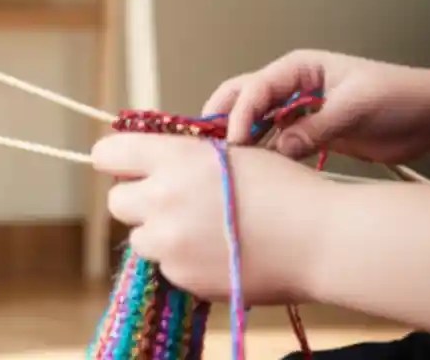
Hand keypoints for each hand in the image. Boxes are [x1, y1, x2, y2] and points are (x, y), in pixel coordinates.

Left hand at [92, 133, 331, 304]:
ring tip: (202, 231)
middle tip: (170, 202)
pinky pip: (166, 267)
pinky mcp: (183, 276)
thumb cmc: (283, 188)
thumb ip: (179, 157)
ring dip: (159, 235)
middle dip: (138, 200)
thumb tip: (144, 162)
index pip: (107, 153)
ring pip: (139, 238)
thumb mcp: (228, 152)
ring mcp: (170, 242)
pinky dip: (184, 262)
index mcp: (173, 158)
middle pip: (116, 200)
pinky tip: (220, 253)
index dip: (115, 159)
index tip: (126, 166)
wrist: (322, 239)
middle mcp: (162, 198)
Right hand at [204, 49, 429, 163]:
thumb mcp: (356, 107)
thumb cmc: (399, 96)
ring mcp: (298, 111)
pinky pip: (276, 143)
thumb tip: (279, 149)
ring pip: (256, 123)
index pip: (256, 88)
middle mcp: (292, 87)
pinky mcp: (308, 134)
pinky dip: (264, 155)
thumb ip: (316, 127)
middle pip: (243, 98)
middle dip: (222, 119)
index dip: (239, 114)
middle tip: (206, 144)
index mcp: (299, 68)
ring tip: (227, 162)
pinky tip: (257, 171)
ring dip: (241, 139)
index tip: (232, 142)